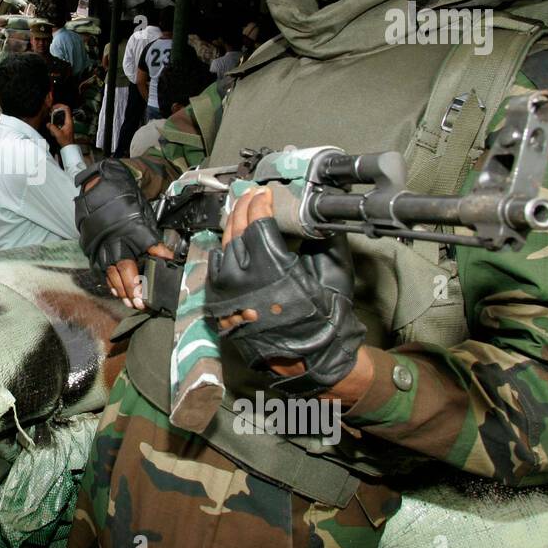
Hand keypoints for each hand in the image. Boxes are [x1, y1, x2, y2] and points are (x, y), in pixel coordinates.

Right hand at [46, 104, 74, 147]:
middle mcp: (69, 121)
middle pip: (64, 110)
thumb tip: (48, 124)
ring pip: (62, 114)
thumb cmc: (66, 141)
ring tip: (51, 114)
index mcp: (69, 121)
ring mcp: (68, 123)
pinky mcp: (65, 126)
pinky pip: (61, 119)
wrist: (69, 146)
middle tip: (51, 110)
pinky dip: (57, 118)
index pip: (66, 109)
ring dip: (57, 113)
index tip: (54, 107)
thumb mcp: (58, 134)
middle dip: (57, 109)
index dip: (60, 106)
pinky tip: (52, 122)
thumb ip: (52, 128)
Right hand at [75, 160, 168, 309]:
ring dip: (121, 290)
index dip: (150, 273)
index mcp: (132, 235)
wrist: (100, 192)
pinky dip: (109, 282)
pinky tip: (115, 290)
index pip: (146, 257)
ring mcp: (102, 248)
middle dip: (132, 291)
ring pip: (111, 275)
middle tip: (139, 304)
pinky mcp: (93, 250)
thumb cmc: (125, 204)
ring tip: (129, 302)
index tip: (157, 285)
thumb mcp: (144, 218)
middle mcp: (116, 244)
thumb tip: (167, 257)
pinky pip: (101, 270)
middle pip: (125, 273)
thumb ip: (153, 241)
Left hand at [203, 186, 364, 396]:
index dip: (261, 203)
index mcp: (273, 269)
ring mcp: (227, 291)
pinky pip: (216, 267)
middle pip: (237, 229)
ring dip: (232, 224)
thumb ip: (322, 240)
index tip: (265, 192)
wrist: (304, 354)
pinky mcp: (218, 301)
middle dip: (244, 206)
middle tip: (252, 194)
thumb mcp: (331, 272)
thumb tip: (315, 215)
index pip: (259, 223)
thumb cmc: (321, 316)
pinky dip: (223, 249)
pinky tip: (231, 239)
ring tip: (241, 209)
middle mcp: (244, 278)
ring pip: (224, 246)